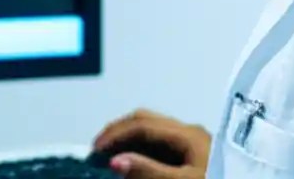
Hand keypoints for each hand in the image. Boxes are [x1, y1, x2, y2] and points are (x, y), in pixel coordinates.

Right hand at [92, 108, 211, 178]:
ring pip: (155, 133)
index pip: (141, 124)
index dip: (114, 134)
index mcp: (189, 135)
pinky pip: (164, 146)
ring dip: (131, 141)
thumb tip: (116, 160)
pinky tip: (137, 164)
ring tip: (113, 157)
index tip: (94, 150)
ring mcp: (196, 146)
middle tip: (98, 148)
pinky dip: (144, 151)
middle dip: (119, 131)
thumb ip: (148, 172)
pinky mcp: (199, 159)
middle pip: (147, 121)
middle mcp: (192, 135)